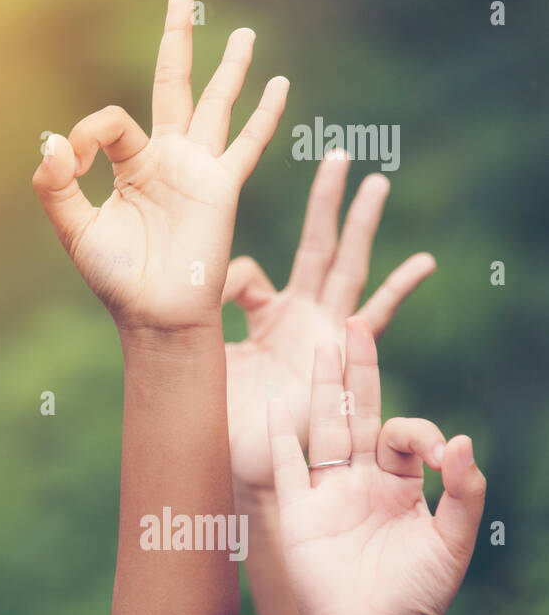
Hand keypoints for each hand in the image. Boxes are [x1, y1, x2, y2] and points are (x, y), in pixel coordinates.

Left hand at [32, 0, 288, 330]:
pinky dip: (264, 115)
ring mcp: (198, 169)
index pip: (111, 121)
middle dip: (177, 39)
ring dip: (230, 68)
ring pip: (215, 104)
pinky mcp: (222, 187)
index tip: (71, 160)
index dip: (87, 131)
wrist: (155, 314)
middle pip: (173, 84)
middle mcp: (166, 159)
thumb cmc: (116, 278)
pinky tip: (279, 83)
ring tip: (243, 33)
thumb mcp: (75, 230)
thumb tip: (52, 139)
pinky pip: (246, 144)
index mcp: (130, 165)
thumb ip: (56, 186)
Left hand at [226, 150, 435, 497]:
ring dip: (361, 224)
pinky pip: (375, 317)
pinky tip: (424, 263)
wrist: (244, 462)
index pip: (250, 276)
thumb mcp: (201, 356)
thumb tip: (190, 290)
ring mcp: (324, 330)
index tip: (213, 295)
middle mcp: (298, 315)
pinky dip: (397, 289)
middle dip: (328, 201)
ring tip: (376, 180)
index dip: (232, 279)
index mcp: (262, 316)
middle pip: (316, 245)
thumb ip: (197, 318)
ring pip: (347, 264)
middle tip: (339, 153)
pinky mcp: (341, 352)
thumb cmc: (219, 416)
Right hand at [266, 318, 486, 614]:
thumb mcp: (454, 543)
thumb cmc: (417, 597)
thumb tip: (463, 441)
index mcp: (400, 484)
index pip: (403, 435)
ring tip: (323, 347)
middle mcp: (361, 480)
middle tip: (354, 326)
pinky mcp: (297, 514)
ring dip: (322, 390)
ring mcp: (326, 493)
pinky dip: (278, 439)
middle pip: (357, 414)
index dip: (420, 431)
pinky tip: (274, 405)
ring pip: (321, 430)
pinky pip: (286, 469)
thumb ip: (466, 494)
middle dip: (358, 373)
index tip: (439, 452)